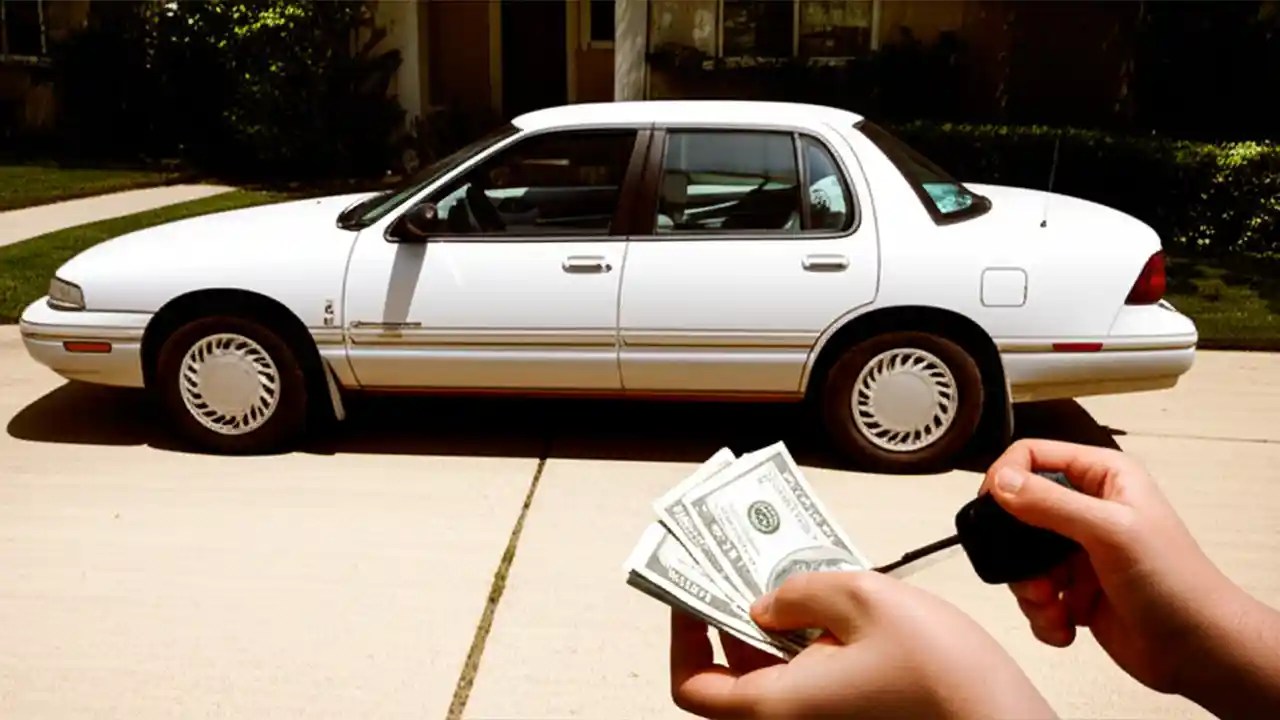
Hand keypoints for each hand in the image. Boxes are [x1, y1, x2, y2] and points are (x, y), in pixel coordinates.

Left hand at [670, 571, 1054, 718]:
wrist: (1000, 716)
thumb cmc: (944, 673)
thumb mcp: (861, 597)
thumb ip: (799, 591)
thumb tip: (767, 602)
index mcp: (778, 705)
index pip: (691, 685)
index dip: (682, 635)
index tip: (690, 593)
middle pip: (728, 677)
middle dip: (726, 618)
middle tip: (734, 570)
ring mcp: (821, 719)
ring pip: (768, 676)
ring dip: (766, 627)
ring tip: (780, 577)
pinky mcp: (847, 714)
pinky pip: (803, 680)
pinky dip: (800, 642)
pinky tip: (819, 604)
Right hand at [980, 439, 1245, 695]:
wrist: (1199, 650)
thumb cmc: (1172, 582)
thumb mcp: (1110, 531)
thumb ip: (1050, 503)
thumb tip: (998, 481)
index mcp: (1102, 477)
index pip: (1033, 456)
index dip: (1006, 477)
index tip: (991, 509)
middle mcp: (1088, 509)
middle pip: (1019, 512)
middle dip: (1015, 550)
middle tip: (1030, 574)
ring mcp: (1080, 551)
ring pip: (1022, 559)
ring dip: (1029, 589)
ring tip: (1054, 607)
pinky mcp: (1076, 590)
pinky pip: (1035, 595)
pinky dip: (1042, 615)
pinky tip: (1065, 625)